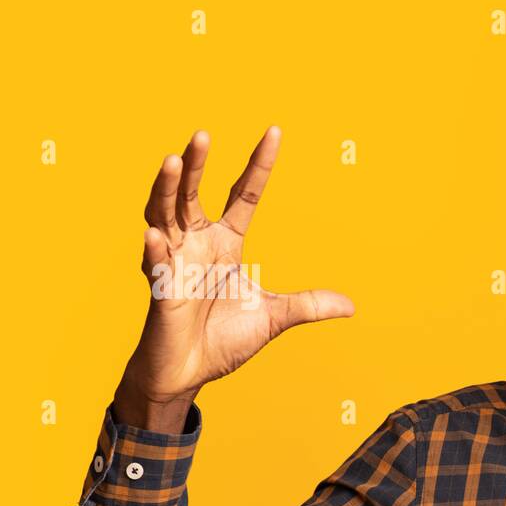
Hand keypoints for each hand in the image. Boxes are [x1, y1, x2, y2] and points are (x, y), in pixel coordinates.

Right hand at [114, 127, 352, 430]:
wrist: (189, 373)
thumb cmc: (222, 340)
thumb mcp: (274, 317)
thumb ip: (307, 305)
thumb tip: (350, 306)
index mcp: (225, 243)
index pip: (243, 195)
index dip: (258, 166)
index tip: (274, 132)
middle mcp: (196, 245)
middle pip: (193, 194)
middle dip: (197, 164)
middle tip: (204, 133)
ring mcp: (173, 264)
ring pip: (164, 215)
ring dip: (167, 189)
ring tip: (173, 160)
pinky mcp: (160, 291)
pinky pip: (155, 264)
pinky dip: (154, 249)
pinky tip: (156, 235)